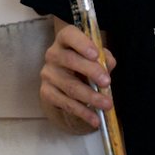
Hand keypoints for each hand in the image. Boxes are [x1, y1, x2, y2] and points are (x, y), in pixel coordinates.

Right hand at [39, 20, 115, 134]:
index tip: (96, 54)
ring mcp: (48, 74)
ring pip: (70, 86)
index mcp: (64, 40)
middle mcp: (53, 54)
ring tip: (106, 104)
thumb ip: (103, 58)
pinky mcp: (46, 92)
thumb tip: (108, 65)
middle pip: (70, 61)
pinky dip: (82, 112)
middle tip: (107, 82)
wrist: (65, 80)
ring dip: (90, 96)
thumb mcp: (95, 57)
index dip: (82, 44)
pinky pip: (65, 104)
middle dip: (90, 72)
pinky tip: (95, 119)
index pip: (70, 36)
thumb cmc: (84, 63)